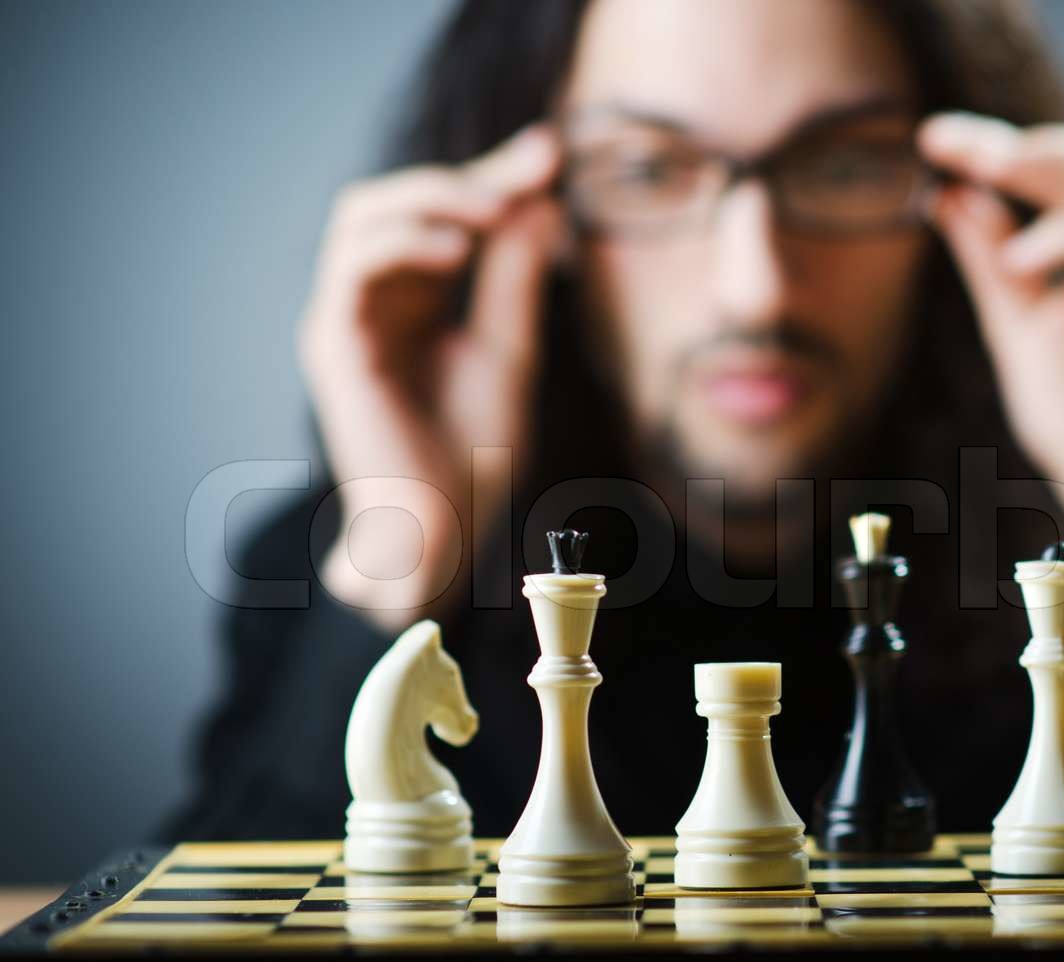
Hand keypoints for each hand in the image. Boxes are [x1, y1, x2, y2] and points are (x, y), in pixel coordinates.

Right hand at [297, 125, 565, 628]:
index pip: (445, 215)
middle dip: (465, 175)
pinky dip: (402, 242)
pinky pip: (352, 265)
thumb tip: (542, 204)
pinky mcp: (334, 344)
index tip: (551, 151)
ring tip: (492, 209)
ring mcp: (346, 317)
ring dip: (431, 199)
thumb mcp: (510, 350)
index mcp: (414, 298)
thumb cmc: (474, 453)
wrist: (442, 529)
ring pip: (363, 215)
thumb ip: (516, 280)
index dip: (494, 176)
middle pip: (399, 199)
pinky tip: (455, 250)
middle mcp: (373, 299)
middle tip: (530, 168)